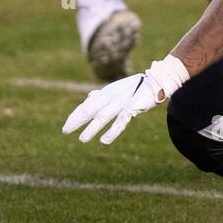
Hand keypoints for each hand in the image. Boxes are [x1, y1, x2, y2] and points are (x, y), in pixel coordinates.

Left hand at [62, 55, 188, 144]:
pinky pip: (120, 121)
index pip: (87, 105)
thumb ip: (102, 94)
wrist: (156, 81)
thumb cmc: (135, 86)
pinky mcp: (132, 108)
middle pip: (90, 109)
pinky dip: (112, 131)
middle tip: (65, 131)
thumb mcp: (116, 89)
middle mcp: (111, 96)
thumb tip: (88, 98)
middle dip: (77, 120)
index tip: (66, 127)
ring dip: (92, 128)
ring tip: (82, 139)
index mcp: (106, 92)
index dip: (75, 116)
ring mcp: (121, 102)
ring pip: (103, 116)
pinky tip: (104, 141)